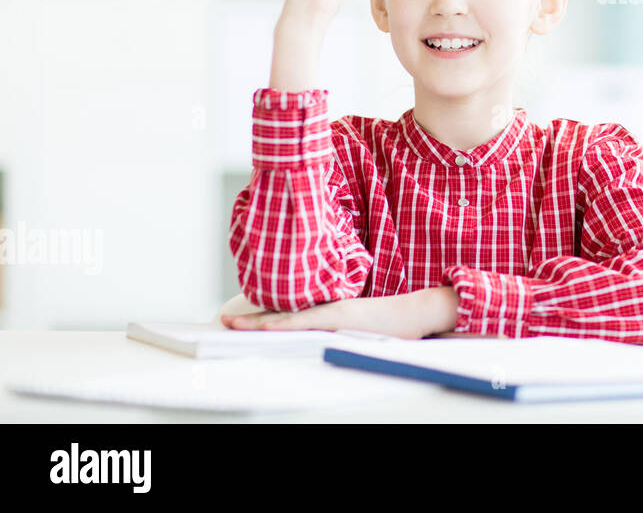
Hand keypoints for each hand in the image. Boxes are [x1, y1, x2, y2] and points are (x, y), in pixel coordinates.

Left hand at [220, 287, 459, 339]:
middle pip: (281, 317)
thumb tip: (317, 335)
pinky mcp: (340, 317)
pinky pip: (306, 323)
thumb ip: (335, 326)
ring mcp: (331, 313)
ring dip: (259, 324)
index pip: (289, 316)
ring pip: (287, 319)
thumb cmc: (392, 322)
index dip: (262, 318)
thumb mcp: (357, 323)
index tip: (239, 320)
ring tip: (234, 324)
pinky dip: (285, 324)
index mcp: (328, 311)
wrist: (416, 313)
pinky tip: (268, 326)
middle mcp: (326, 310)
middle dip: (250, 321)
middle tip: (223, 321)